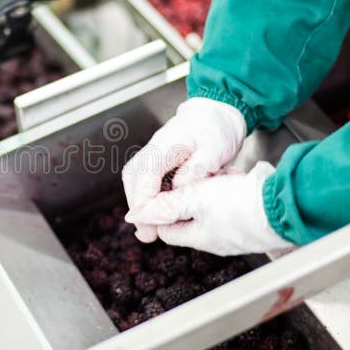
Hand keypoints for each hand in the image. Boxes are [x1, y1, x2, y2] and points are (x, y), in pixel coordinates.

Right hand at [121, 97, 246, 242]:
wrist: (216, 115)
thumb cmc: (216, 130)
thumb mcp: (214, 149)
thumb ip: (196, 169)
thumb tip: (179, 189)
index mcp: (166, 143)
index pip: (146, 174)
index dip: (144, 201)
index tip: (148, 223)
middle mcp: (152, 149)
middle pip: (133, 180)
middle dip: (137, 209)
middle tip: (148, 234)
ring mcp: (151, 155)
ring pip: (134, 182)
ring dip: (139, 206)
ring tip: (149, 231)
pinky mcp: (155, 163)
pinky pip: (143, 183)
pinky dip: (146, 200)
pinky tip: (156, 217)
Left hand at [125, 162, 293, 255]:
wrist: (286, 206)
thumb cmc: (242, 205)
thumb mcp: (196, 198)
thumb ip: (166, 205)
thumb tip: (136, 216)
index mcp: (199, 237)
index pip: (167, 228)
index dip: (160, 209)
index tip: (163, 190)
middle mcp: (218, 240)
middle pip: (192, 216)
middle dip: (191, 194)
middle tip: (199, 179)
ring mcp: (238, 233)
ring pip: (215, 207)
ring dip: (214, 188)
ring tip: (222, 176)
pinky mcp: (255, 221)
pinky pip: (235, 204)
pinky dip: (233, 189)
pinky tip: (239, 179)